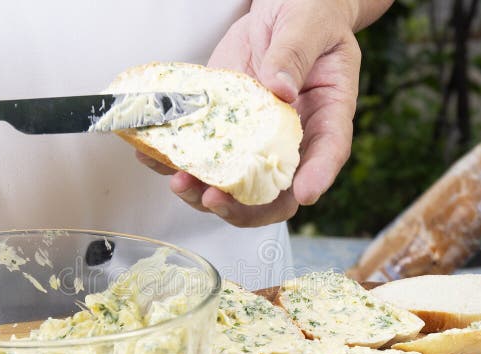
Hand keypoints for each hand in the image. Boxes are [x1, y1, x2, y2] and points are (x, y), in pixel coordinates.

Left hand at [160, 0, 383, 226]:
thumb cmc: (309, 15)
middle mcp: (290, 140)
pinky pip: (199, 155)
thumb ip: (294, 54)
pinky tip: (152, 155)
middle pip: (274, 193)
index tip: (303, 194)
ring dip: (202, 193)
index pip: (328, 154)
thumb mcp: (308, 26)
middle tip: (214, 196)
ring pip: (232, 186)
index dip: (317, 178)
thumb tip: (279, 88)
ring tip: (178, 181)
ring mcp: (252, 140)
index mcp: (326, 115)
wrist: (281, 9)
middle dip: (243, 206)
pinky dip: (172, 161)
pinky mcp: (221, 129)